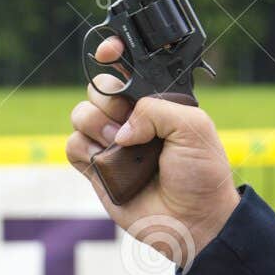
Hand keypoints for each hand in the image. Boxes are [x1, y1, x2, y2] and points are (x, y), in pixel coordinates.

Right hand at [67, 36, 239, 270]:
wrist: (194, 222)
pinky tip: (107, 160)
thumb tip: (122, 128)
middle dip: (109, 98)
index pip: (127, 67)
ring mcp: (112, 143)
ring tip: (122, 146)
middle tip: (130, 122)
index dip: (113, 52)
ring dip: (97, 125)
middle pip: (98, 87)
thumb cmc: (202, 175)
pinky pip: (72, 145)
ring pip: (81, 114)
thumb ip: (157, 109)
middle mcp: (132, 118)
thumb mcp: (194, 127)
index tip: (106, 52)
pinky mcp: (96, 169)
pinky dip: (85, 149)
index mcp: (156, 100)